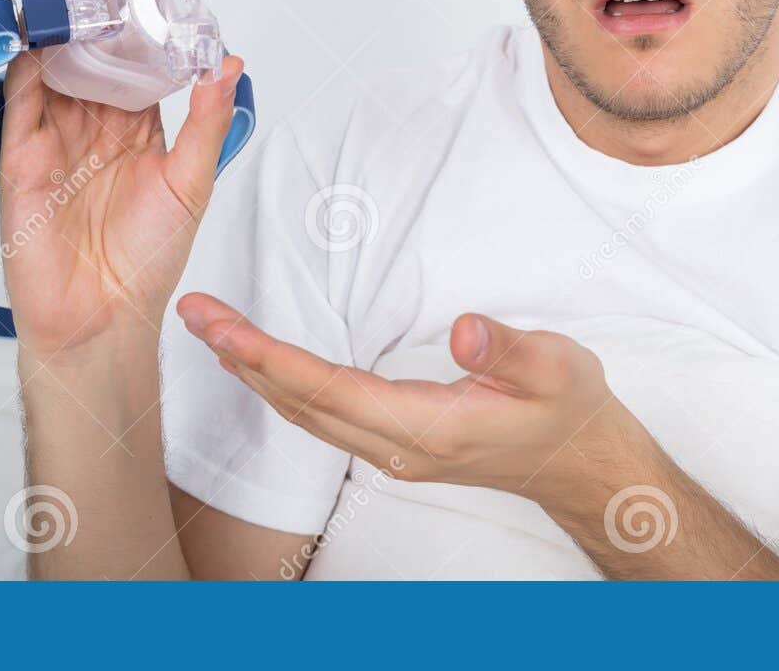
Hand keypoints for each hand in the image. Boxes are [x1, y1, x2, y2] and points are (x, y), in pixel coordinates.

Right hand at [0, 0, 244, 359]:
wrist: (99, 319)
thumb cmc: (147, 260)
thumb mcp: (191, 182)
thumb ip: (207, 122)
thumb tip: (229, 62)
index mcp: (139, 123)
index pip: (145, 47)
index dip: (153, 2)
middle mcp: (96, 118)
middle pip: (99, 36)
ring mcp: (56, 130)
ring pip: (60, 50)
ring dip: (71, 1)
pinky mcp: (21, 151)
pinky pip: (21, 90)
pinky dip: (30, 50)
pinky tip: (42, 13)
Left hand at [174, 294, 650, 505]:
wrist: (582, 463)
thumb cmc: (568, 410)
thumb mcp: (556, 368)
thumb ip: (507, 349)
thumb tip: (467, 329)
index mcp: (429, 428)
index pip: (332, 390)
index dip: (274, 359)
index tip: (226, 329)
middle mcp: (399, 448)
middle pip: (302, 404)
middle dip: (243, 359)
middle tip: (196, 314)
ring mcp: (393, 452)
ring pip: (306, 415)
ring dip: (255, 374)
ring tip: (213, 332)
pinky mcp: (395, 445)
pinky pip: (322, 417)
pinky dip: (284, 387)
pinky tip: (265, 365)